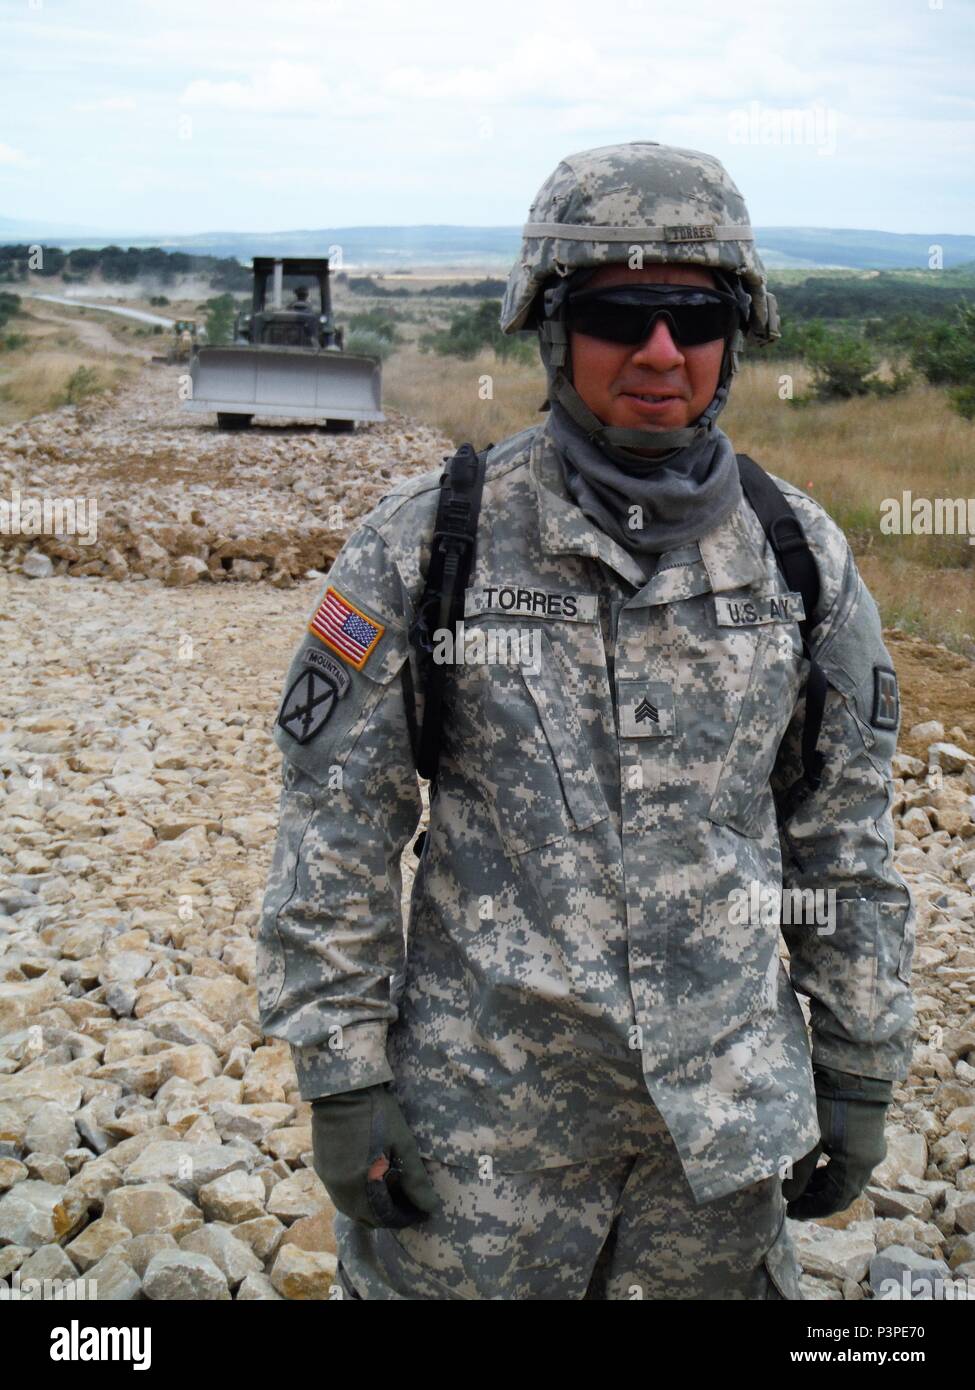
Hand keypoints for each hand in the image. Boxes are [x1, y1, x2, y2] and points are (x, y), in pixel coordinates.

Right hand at [311, 1082, 439, 1228]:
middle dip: (388, 1216)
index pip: (385, 1218)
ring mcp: (327, 1180)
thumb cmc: (378, 1112)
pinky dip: (357, 1196)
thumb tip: (431, 1207)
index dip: (406, 1217)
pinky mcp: (321, 1169)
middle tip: (408, 1203)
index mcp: (361, 1185)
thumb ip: (415, 1179)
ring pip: (351, 1209)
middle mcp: (340, 1189)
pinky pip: (340, 1195)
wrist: (342, 1089)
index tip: (422, 1211)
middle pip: (366, 1218)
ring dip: (371, 1208)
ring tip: (391, 1192)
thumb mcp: (402, 1143)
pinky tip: (370, 1181)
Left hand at [783, 1064, 892, 1219]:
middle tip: (793, 1200)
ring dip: (825, 1184)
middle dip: (818, 1198)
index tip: (792, 1212)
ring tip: (800, 1184)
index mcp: (858, 1166)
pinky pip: (851, 1163)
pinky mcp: (869, 1135)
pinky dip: (833, 1169)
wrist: (853, 1069)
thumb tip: (788, 1197)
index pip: (835, 1201)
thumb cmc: (829, 1102)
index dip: (812, 1209)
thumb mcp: (810, 1138)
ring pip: (848, 1177)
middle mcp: (870, 1161)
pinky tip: (815, 1165)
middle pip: (844, 1192)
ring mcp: (872, 1148)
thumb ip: (800, 1171)